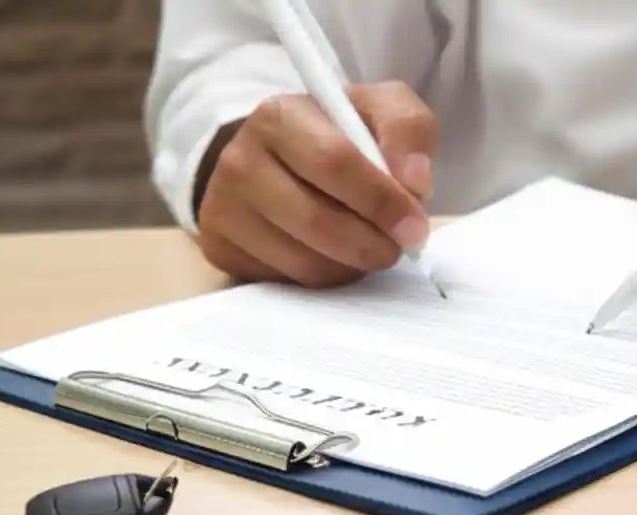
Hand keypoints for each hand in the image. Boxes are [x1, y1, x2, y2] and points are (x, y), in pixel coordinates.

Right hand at [194, 81, 436, 286]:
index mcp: (279, 117)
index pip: (335, 163)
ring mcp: (224, 209)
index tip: (415, 226)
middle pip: (317, 221)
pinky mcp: (221, 249)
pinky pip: (286, 282)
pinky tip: (332, 255)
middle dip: (372, 244)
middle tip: (398, 248)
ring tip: (367, 246)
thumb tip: (414, 182)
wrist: (275, 156)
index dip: (383, 201)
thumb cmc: (336, 134)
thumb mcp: (378, 111)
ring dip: (352, 265)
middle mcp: (239, 161)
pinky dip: (324, 278)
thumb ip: (407, 130)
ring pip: (304, 262)